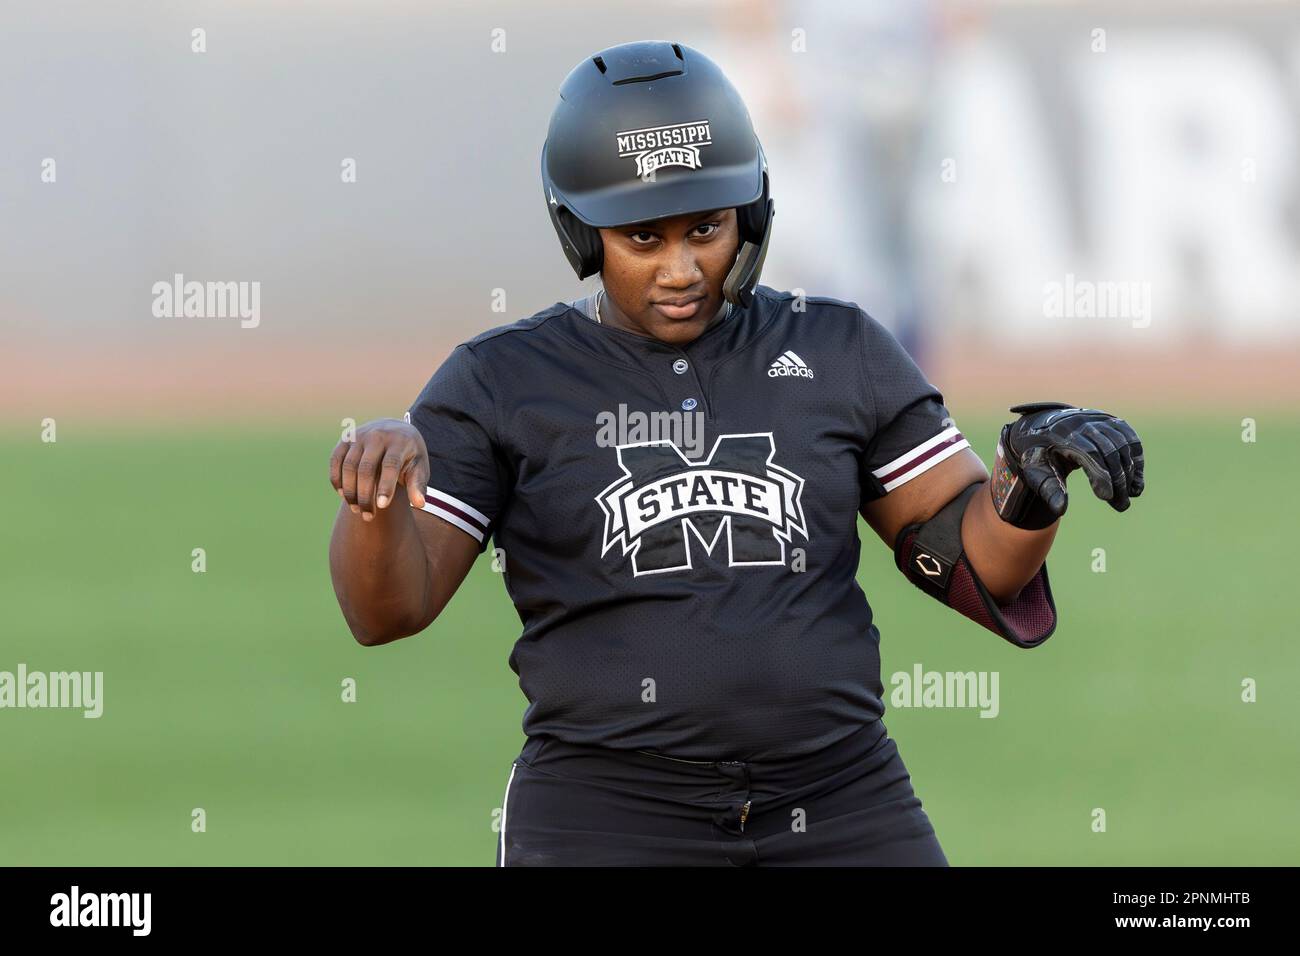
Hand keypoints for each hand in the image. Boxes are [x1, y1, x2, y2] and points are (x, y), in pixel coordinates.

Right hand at [328, 419, 429, 521]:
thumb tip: (420, 504)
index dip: (385, 486)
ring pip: (349, 466)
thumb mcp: (419, 467)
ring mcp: (359, 436)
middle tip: (368, 516)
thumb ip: (418, 484)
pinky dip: (337, 479)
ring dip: (350, 491)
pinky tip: (343, 495)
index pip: (390, 465)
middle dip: (365, 495)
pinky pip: (336, 461)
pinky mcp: (345, 439)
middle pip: (366, 468)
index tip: (382, 506)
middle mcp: (377, 436)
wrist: (396, 429)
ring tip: (356, 510)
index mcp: (399, 442)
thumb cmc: (409, 455)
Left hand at [992, 401, 1144, 528]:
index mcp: (1061, 434)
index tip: (1107, 497)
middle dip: (1118, 479)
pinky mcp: (1110, 421)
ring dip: (1129, 472)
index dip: (1100, 475)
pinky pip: (1129, 438)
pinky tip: (1136, 479)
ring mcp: (1098, 419)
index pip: (1088, 453)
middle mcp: (1082, 422)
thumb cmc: (1038, 455)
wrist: (1040, 429)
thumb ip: (1049, 489)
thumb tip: (1060, 510)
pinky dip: (1136, 458)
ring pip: (1122, 445)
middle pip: (1109, 450)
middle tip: (1122, 505)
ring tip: (1130, 495)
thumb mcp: (1036, 471)